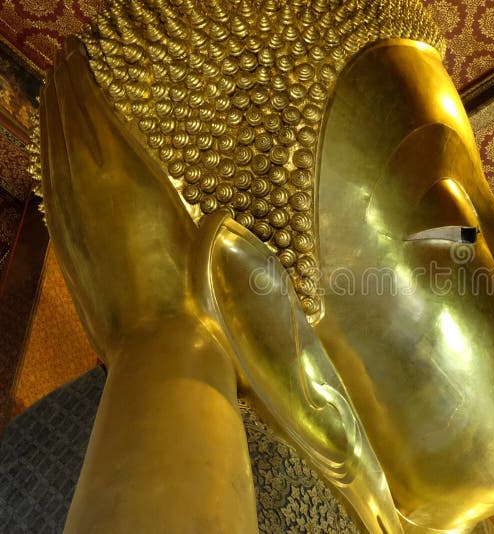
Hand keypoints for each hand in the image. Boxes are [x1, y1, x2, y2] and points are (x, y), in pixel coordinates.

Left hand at [41, 37, 197, 361]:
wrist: (157, 341)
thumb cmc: (191, 290)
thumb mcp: (204, 244)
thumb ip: (203, 221)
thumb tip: (218, 211)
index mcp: (132, 177)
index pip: (99, 115)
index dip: (87, 83)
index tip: (82, 56)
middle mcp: (94, 187)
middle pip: (72, 123)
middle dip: (67, 87)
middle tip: (67, 57)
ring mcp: (71, 213)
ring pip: (54, 149)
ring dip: (52, 114)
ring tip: (53, 86)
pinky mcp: (62, 238)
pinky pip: (47, 182)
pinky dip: (46, 154)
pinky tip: (47, 143)